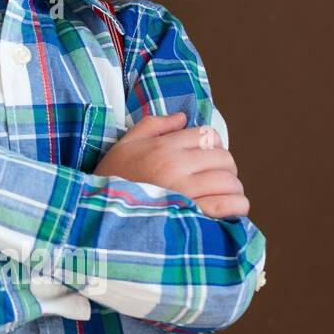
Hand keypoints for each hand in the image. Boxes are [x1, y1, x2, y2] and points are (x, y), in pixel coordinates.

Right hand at [94, 111, 248, 218]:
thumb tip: (181, 117)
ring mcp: (184, 191)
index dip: (213, 146)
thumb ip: (153, 125)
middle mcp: (175, 166)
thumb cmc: (111, 181)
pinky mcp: (192, 215)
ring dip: (231, 189)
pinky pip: (229, 205)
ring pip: (230, 181)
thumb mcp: (124, 146)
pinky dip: (236, 207)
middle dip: (224, 168)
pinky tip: (229, 210)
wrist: (97, 216)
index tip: (206, 160)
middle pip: (224, 158)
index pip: (207, 135)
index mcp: (162, 147)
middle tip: (214, 180)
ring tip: (221, 196)